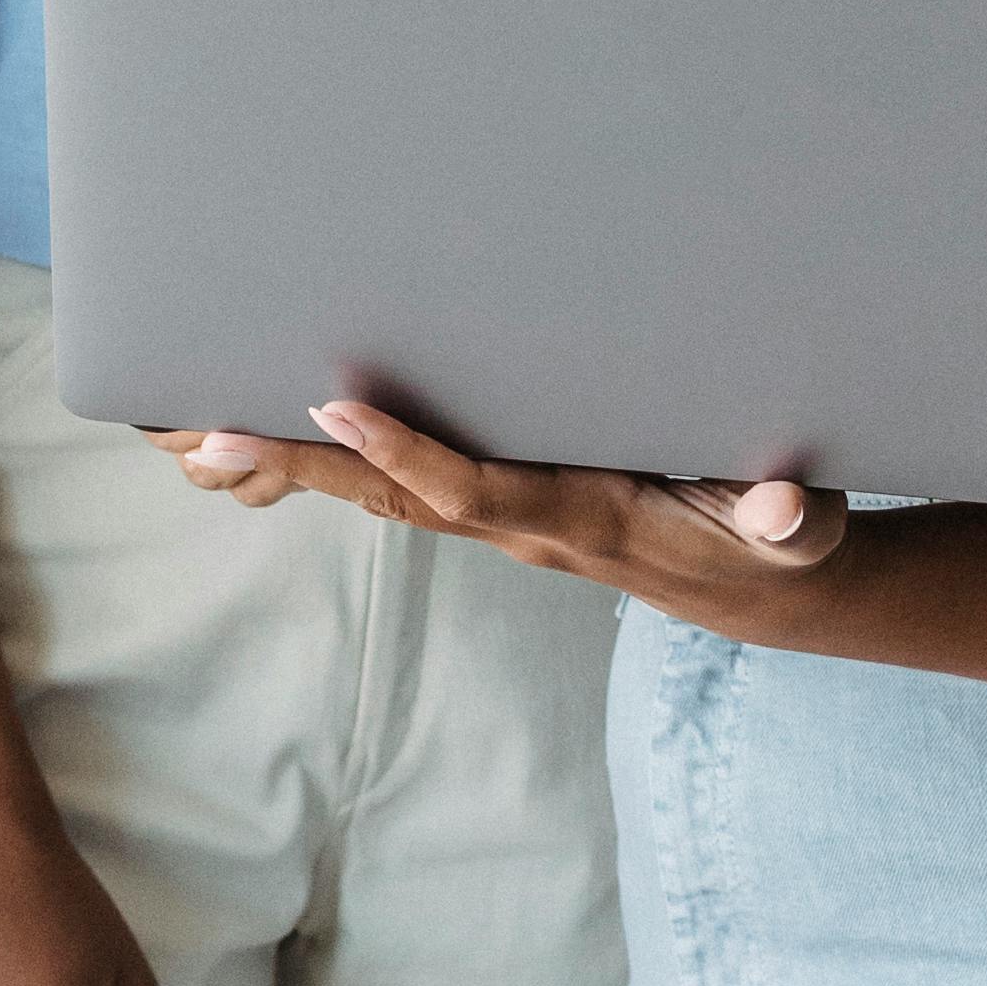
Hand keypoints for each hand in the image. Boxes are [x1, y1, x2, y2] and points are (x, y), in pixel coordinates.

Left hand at [172, 404, 851, 619]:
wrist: (754, 586)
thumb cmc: (773, 545)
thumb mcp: (799, 535)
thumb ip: (789, 521)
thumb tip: (777, 509)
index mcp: (578, 517)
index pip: (474, 486)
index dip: (405, 449)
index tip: (335, 400)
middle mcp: (518, 523)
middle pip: (390, 496)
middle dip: (298, 465)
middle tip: (201, 437)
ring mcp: (499, 516)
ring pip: (374, 491)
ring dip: (284, 467)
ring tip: (187, 434)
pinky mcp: (494, 501)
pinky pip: (390, 483)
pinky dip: (317, 464)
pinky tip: (252, 446)